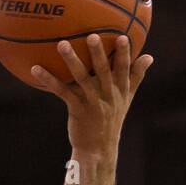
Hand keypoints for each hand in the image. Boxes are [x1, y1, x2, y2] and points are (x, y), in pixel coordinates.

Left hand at [31, 34, 152, 158]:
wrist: (98, 148)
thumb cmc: (112, 118)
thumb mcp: (127, 98)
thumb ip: (136, 76)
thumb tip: (149, 56)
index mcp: (120, 90)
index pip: (124, 69)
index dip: (123, 54)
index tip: (122, 37)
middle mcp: (107, 94)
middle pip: (103, 71)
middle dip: (98, 54)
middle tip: (92, 36)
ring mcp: (91, 102)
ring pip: (81, 78)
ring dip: (71, 60)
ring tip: (62, 44)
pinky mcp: (76, 109)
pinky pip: (61, 91)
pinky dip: (48, 79)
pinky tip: (35, 69)